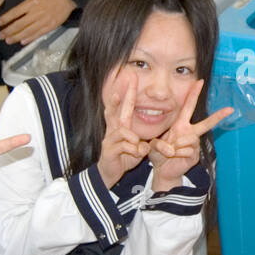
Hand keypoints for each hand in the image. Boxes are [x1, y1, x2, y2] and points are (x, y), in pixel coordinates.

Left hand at [0, 0, 74, 45]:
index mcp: (32, 2)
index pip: (15, 12)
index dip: (6, 19)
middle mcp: (36, 13)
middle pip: (19, 24)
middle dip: (8, 31)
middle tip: (0, 36)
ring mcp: (43, 21)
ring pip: (27, 31)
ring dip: (16, 37)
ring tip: (8, 40)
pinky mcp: (49, 27)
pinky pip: (37, 34)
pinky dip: (29, 39)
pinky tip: (22, 42)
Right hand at [97, 71, 149, 188]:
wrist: (109, 174)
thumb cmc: (123, 158)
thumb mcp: (136, 148)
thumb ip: (142, 143)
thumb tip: (146, 144)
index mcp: (120, 127)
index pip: (123, 108)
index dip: (126, 94)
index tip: (129, 80)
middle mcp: (113, 130)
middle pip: (113, 111)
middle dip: (116, 100)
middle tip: (118, 88)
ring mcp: (109, 139)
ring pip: (122, 131)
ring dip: (133, 138)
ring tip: (139, 147)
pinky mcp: (108, 150)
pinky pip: (123, 145)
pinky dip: (132, 149)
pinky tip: (136, 153)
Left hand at [147, 80, 232, 190]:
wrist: (162, 170)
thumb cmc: (159, 154)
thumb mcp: (153, 144)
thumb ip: (158, 143)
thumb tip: (171, 147)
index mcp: (181, 125)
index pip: (188, 106)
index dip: (194, 94)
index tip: (200, 81)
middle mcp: (190, 133)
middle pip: (206, 123)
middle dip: (218, 116)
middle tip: (230, 109)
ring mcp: (194, 145)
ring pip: (189, 139)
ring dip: (175, 146)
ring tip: (168, 151)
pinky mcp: (195, 155)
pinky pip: (187, 151)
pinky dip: (177, 154)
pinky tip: (173, 157)